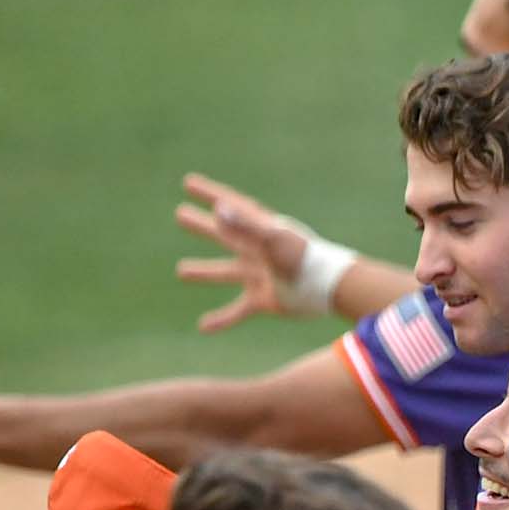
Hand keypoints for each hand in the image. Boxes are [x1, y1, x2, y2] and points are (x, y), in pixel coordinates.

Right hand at [172, 174, 310, 333]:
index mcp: (260, 230)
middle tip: (180, 213)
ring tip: (181, 271)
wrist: (328, 289)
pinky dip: (221, 318)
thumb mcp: (272, 238)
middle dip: (202, 225)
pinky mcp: (264, 300)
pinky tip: (203, 326)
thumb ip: (246, 224)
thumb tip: (219, 209)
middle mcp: (257, 251)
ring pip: (225, 272)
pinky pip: (237, 310)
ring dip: (203, 271)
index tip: (188, 183)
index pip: (231, 206)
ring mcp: (260, 276)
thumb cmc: (303, 258)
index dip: (209, 193)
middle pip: (223, 235)